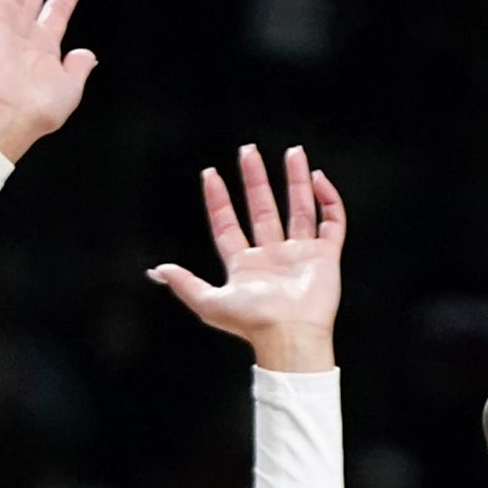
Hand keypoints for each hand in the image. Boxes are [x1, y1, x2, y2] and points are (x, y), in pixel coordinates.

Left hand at [150, 142, 341, 371]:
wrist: (290, 335)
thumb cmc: (252, 323)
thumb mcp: (209, 303)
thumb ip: (184, 284)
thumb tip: (156, 270)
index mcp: (245, 264)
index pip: (228, 224)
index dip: (219, 200)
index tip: (210, 174)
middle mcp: (272, 255)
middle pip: (263, 208)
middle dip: (255, 179)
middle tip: (248, 151)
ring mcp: (300, 254)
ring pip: (299, 209)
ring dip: (296, 181)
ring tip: (293, 152)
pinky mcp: (325, 256)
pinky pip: (331, 222)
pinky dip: (328, 201)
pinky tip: (318, 179)